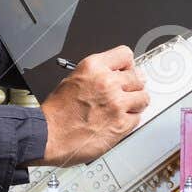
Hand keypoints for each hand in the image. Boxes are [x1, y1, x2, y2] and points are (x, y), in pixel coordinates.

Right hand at [37, 45, 148, 163]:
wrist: (48, 136)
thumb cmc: (57, 112)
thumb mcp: (74, 79)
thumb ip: (98, 74)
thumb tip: (117, 74)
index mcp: (94, 67)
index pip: (125, 55)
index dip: (127, 65)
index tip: (126, 72)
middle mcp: (107, 82)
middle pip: (138, 76)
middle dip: (133, 86)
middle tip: (125, 93)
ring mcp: (116, 104)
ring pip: (143, 97)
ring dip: (135, 103)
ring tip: (122, 108)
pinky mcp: (121, 124)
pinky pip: (138, 118)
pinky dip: (130, 121)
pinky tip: (117, 122)